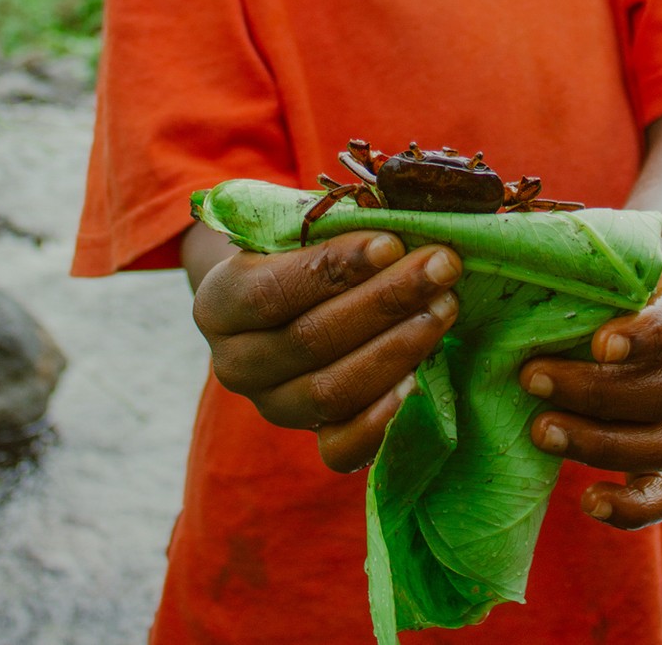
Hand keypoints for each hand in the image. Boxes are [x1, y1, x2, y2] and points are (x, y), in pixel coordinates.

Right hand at [192, 230, 461, 472]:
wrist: (283, 306)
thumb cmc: (295, 255)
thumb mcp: (295, 230)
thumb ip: (333, 225)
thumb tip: (403, 212)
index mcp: (217, 305)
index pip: (271, 291)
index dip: (333, 269)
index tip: (390, 241)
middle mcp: (234, 363)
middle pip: (309, 340)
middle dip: (383, 301)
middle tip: (440, 267)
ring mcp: (272, 406)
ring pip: (331, 390)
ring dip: (397, 348)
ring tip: (444, 307)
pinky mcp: (308, 440)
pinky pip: (341, 449)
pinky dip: (380, 421)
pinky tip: (419, 383)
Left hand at [517, 243, 661, 528]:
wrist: (635, 280)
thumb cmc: (597, 255)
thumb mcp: (590, 233)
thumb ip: (556, 235)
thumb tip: (480, 236)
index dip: (648, 333)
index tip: (601, 342)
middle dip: (594, 391)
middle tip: (530, 378)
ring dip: (600, 443)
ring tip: (539, 430)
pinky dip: (635, 507)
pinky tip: (588, 502)